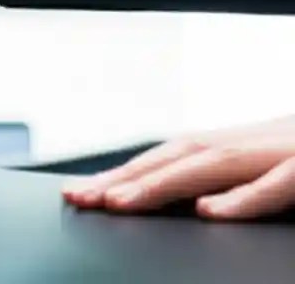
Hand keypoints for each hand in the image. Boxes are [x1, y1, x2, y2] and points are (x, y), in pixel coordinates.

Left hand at [62, 116, 294, 219]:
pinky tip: (208, 211)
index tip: (79, 191)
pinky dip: (242, 197)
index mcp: (240, 145)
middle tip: (80, 197)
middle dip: (125, 178)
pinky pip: (278, 183)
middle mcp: (253, 143)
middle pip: (180, 157)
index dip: (124, 173)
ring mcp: (282, 153)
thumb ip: (234, 182)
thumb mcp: (275, 168)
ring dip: (163, 183)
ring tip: (118, 202)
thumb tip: (188, 202)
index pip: (172, 158)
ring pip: (216, 165)